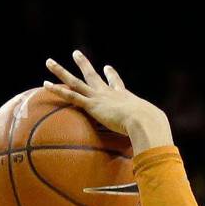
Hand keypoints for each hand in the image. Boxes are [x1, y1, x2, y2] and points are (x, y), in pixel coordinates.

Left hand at [44, 50, 171, 147]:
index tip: (108, 67)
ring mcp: (99, 97)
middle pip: (93, 76)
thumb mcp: (150, 132)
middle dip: (85, 64)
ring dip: (61, 71)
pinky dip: (57, 90)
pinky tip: (46, 84)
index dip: (112, 76)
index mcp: (124, 97)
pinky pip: (71, 96)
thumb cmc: (151, 129)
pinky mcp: (92, 105)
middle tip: (77, 54)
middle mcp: (110, 93)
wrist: (145, 121)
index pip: (117, 84)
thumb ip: (150, 139)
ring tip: (50, 62)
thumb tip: (159, 152)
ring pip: (75, 81)